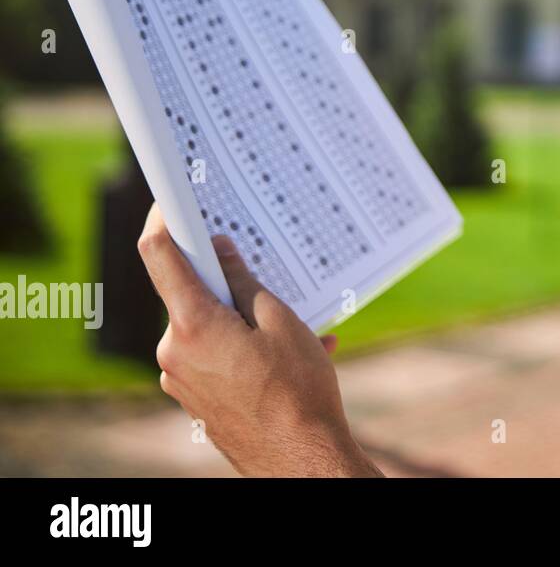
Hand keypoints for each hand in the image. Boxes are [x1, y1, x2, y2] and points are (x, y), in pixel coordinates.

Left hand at [137, 203, 381, 476]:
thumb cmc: (296, 391)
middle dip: (230, 285)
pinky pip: (214, 357)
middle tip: (270, 291)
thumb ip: (244, 282)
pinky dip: (246, 350)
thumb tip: (220, 252)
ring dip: (245, 322)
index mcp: (192, 325)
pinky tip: (288, 361)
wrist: (299, 460)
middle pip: (192, 295)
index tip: (170, 199)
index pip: (160, 256)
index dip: (163, 220)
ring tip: (296, 339)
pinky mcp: (193, 398)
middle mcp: (173, 352)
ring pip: (208, 328)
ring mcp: (179, 379)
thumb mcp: (280, 322)